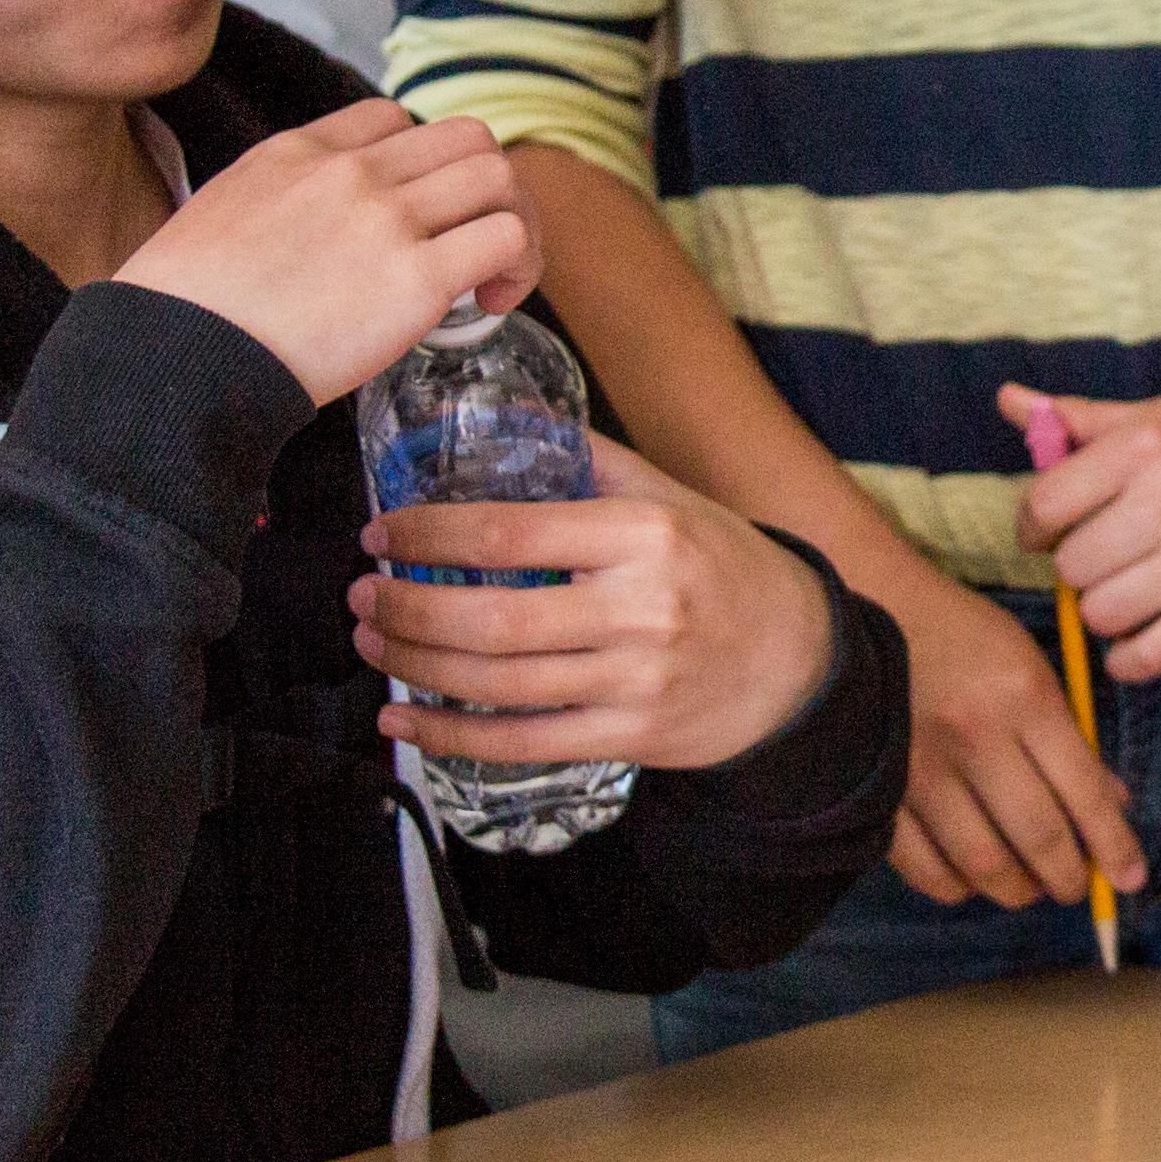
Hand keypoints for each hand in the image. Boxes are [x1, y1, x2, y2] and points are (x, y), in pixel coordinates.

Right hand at [117, 102, 531, 407]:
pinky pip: (505, 239)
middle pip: (465, 139)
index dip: (420, 164)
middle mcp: (351, 173)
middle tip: (477, 244)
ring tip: (493, 276)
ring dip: (514, 224)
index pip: (391, 117)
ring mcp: (387, 220)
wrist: (172, 354)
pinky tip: (489, 303)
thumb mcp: (220, 213)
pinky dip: (518, 266)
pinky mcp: (416, 279)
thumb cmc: (183, 310)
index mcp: (298, 153)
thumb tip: (308, 235)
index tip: (415, 214)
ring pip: (498, 177)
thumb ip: (276, 202)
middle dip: (486, 189)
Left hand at [359, 431, 837, 772]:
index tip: (383, 532)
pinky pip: (521, 742)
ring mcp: (636, 680)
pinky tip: (404, 722)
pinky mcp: (629, 737)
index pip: (512, 531)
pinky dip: (449, 736)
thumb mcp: (671, 499)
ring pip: (498, 683)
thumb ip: (590, 464)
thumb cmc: (722, 568)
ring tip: (374, 640)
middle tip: (363, 593)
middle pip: (494, 617)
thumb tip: (503, 419)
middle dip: (409, 606)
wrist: (797, 661)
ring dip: (416, 664)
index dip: (429, 533)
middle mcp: (641, 608)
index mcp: (644, 535)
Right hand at [885, 567, 1145, 911]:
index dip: (1112, 846)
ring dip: (1016, 889)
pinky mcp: (879, 788)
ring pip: (982, 862)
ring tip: (1028, 885)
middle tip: (1075, 886)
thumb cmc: (962, 638)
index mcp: (1024, 698)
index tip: (1129, 879)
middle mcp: (976, 736)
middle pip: (1037, 836)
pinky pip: (924, 865)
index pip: (1083, 792)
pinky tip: (972, 879)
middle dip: (1067, 877)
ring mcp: (922, 766)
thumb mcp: (1029, 668)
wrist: (867, 610)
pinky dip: (955, 886)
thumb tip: (1112, 806)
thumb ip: (1071, 737)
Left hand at [1005, 380, 1160, 679]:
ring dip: (1104, 609)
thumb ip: (1079, 417)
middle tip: (1104, 557)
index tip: (1051, 531)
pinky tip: (1137, 636)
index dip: (1034, 526)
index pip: (1043, 506)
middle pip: (1071, 565)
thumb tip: (1006, 400)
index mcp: (1144, 446)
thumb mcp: (1157, 414)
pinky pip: (1148, 657)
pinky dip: (1129, 657)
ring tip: (1128, 589)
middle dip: (1077, 566)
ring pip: (1102, 614)